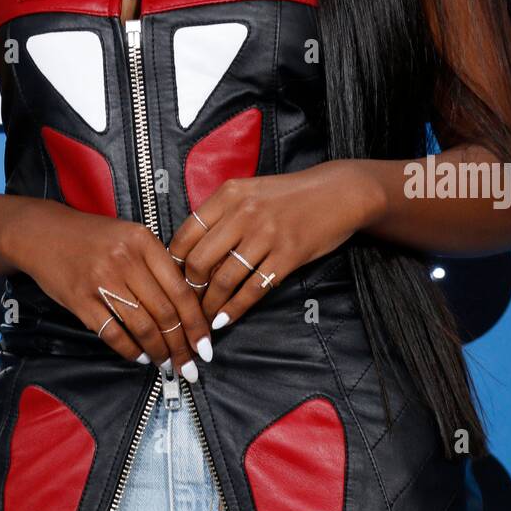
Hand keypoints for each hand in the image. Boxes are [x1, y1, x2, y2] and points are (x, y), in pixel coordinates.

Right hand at [10, 201, 212, 377]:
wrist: (43, 233)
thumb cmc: (93, 237)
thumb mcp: (130, 236)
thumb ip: (157, 263)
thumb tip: (187, 305)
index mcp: (143, 241)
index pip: (180, 289)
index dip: (197, 322)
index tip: (205, 344)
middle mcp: (125, 259)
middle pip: (165, 312)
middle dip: (181, 345)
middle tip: (190, 366)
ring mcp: (101, 280)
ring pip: (142, 326)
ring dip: (159, 351)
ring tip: (168, 364)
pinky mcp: (80, 300)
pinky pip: (113, 333)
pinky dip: (131, 350)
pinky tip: (141, 357)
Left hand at [166, 160, 382, 330]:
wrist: (336, 193)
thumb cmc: (288, 196)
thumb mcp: (249, 191)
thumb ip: (221, 214)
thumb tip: (191, 252)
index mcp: (228, 194)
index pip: (186, 233)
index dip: (175, 263)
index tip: (173, 279)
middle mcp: (243, 213)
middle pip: (200, 260)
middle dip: (189, 289)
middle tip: (187, 304)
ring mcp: (266, 235)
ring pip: (224, 279)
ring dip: (210, 305)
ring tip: (204, 319)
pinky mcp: (287, 256)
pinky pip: (253, 289)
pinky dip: (235, 309)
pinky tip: (225, 320)